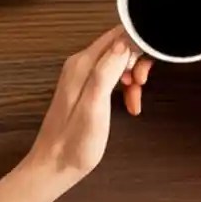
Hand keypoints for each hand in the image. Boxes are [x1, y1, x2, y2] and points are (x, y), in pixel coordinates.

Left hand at [20, 27, 151, 187]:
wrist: (54, 167)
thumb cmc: (74, 144)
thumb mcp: (95, 107)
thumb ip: (107, 71)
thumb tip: (125, 43)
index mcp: (82, 65)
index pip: (118, 34)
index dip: (138, 44)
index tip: (145, 66)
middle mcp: (80, 64)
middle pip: (120, 45)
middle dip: (137, 61)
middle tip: (142, 83)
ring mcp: (82, 76)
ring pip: (119, 61)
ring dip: (133, 76)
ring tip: (135, 99)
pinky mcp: (86, 88)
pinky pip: (113, 75)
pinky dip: (125, 86)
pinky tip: (130, 104)